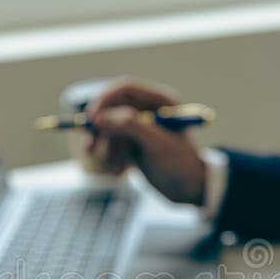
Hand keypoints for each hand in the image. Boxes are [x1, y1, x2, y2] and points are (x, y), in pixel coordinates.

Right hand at [86, 78, 207, 204]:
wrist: (190, 190)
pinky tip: (120, 172)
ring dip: (107, 148)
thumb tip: (99, 117)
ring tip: (115, 168)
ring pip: (110, 128)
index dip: (105, 99)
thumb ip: (130, 126)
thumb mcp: (156, 144)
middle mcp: (149, 109)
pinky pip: (113, 144)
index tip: (92, 117)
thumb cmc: (181, 165)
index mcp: (161, 101)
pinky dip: (112, 157)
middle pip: (113, 107)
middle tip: (90, 146)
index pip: (126, 88)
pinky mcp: (134, 142)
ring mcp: (140, 126)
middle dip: (101, 128)